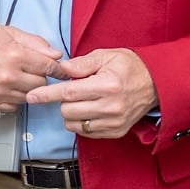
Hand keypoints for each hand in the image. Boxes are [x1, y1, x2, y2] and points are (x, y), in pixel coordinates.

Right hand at [0, 22, 65, 110]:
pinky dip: (15, 98)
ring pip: (28, 97)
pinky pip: (13, 107)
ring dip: (28, 88)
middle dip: (41, 77)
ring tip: (20, 77)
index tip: (63, 72)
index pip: (48, 67)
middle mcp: (7, 75)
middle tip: (35, 70)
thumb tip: (56, 54)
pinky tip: (9, 87)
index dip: (59, 70)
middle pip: (40, 84)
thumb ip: (35, 43)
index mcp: (14, 55)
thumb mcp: (9, 32)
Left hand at [24, 48, 156, 138]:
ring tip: (83, 100)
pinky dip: (81, 122)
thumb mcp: (107, 56)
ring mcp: (114, 122)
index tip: (32, 96)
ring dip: (71, 113)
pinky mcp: (115, 132)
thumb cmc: (130, 67)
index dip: (47, 94)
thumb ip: (82, 63)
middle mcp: (111, 107)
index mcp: (107, 85)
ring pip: (73, 124)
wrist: (157, 84)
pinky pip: (85, 132)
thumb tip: (61, 68)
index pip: (68, 93)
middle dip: (63, 100)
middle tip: (73, 90)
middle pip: (67, 111)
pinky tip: (90, 110)